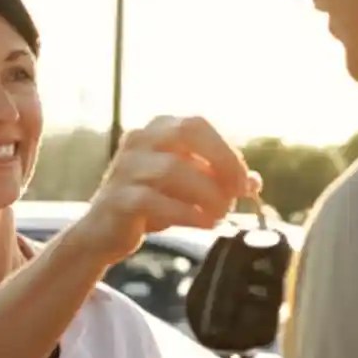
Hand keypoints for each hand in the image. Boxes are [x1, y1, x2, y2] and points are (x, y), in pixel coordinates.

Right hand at [68, 116, 259, 265]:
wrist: (103, 232)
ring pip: (172, 169)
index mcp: (157, 129)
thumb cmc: (150, 204)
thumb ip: (218, 180)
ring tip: (218, 215)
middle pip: (186, 132)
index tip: (244, 182)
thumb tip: (253, 182)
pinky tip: (201, 223)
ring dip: (205, 194)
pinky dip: (185, 213)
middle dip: (219, 162)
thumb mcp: (187, 187)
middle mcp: (139, 140)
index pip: (198, 125)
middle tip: (236, 193)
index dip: (226, 151)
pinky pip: (153, 200)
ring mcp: (124, 168)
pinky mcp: (116, 199)